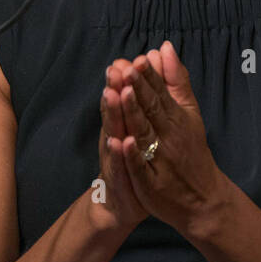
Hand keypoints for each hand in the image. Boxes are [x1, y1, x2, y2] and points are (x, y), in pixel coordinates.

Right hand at [94, 61, 148, 233]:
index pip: (123, 95)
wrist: (125, 202)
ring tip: (112, 94)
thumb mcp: (138, 128)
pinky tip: (118, 141)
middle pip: (114, 109)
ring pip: (112, 132)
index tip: (126, 58)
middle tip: (115, 69)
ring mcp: (115, 157)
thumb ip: (141, 100)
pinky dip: (118, 153)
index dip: (125, 78)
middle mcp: (115, 136)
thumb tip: (148, 66)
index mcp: (123, 122)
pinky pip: (118, 165)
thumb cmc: (134, 159)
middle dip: (115, 89)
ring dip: (112, 114)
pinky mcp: (120, 179)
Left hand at [114, 41, 228, 236]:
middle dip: (139, 90)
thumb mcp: (189, 112)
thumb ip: (176, 81)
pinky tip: (123, 143)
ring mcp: (160, 160)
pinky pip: (141, 168)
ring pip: (144, 134)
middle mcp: (169, 136)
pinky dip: (133, 156)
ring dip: (134, 115)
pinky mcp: (151, 183)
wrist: (204, 198)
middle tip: (126, 70)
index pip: (160, 93)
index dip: (149, 77)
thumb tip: (165, 47)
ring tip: (123, 95)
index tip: (138, 59)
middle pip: (152, 110)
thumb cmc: (191, 150)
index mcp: (177, 118)